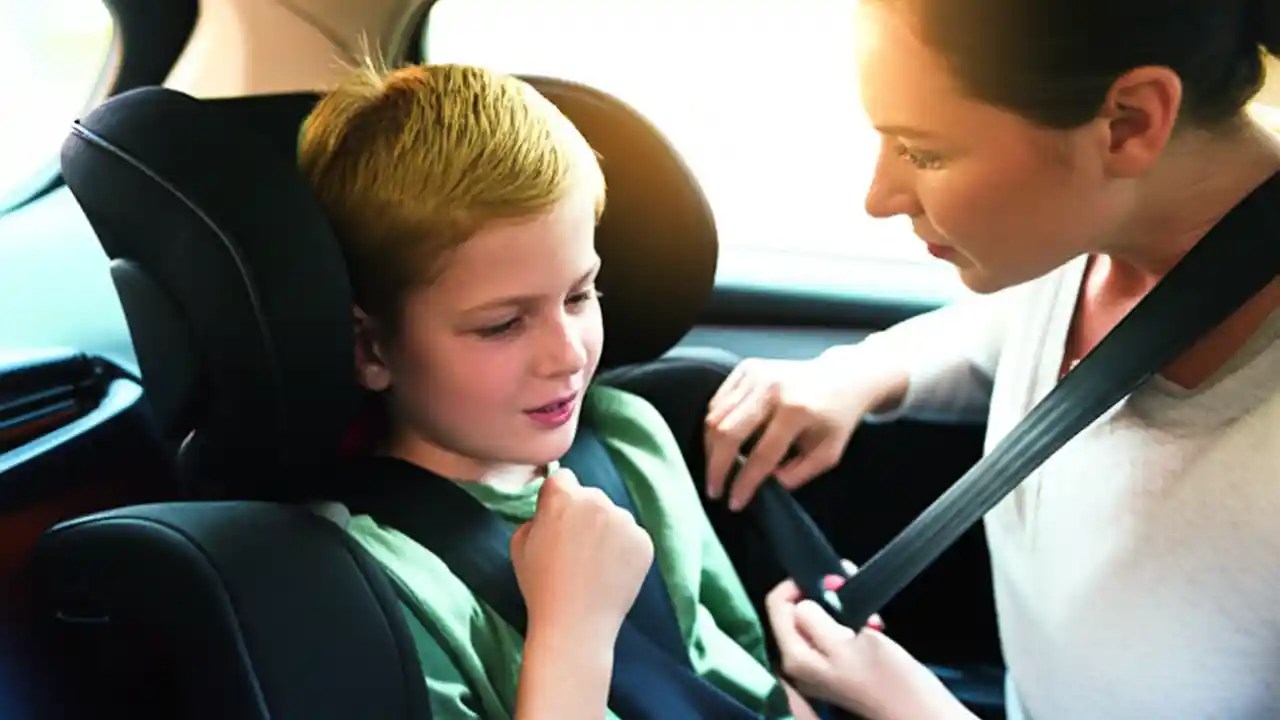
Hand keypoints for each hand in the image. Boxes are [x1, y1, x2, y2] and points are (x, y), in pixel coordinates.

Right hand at [511, 468, 654, 635]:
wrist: (574, 625)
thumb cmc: (540, 586)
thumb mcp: (520, 544)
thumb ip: (536, 516)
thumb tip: (551, 509)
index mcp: (563, 497)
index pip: (563, 478)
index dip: (557, 498)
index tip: (556, 518)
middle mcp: (597, 501)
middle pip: (591, 497)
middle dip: (583, 515)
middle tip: (574, 549)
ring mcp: (624, 521)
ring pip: (614, 517)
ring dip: (606, 532)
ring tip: (593, 566)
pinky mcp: (644, 542)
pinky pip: (632, 537)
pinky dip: (624, 551)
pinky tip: (609, 573)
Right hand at [705, 351, 904, 510]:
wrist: (842, 378)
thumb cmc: (836, 419)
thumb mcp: (827, 454)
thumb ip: (797, 475)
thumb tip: (764, 484)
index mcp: (795, 411)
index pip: (761, 455)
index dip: (744, 483)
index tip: (734, 503)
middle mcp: (771, 389)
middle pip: (728, 433)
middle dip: (716, 467)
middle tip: (714, 490)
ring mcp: (755, 374)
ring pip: (715, 417)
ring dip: (711, 448)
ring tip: (717, 468)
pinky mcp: (746, 367)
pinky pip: (717, 401)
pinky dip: (714, 426)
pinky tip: (721, 442)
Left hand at [766, 577, 973, 719]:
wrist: (920, 712)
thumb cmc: (889, 678)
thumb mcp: (849, 643)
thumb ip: (817, 621)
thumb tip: (802, 602)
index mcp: (795, 657)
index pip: (777, 604)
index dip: (799, 583)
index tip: (830, 579)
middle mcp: (800, 663)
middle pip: (797, 610)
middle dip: (824, 594)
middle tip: (852, 590)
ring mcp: (819, 667)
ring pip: (818, 619)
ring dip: (841, 607)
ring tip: (869, 614)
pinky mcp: (839, 666)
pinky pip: (834, 633)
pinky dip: (850, 622)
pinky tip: (871, 625)